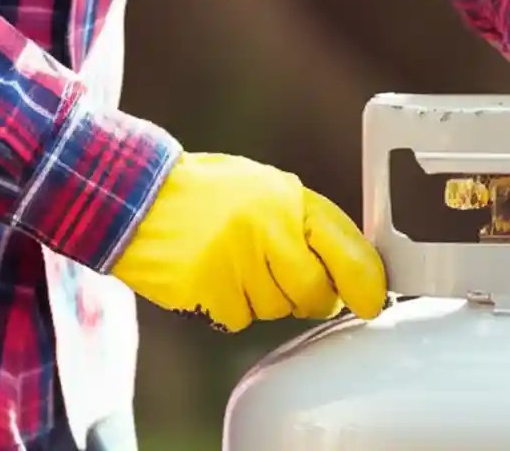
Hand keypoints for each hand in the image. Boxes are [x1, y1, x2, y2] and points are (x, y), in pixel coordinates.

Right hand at [110, 153, 385, 331]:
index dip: (365, 282)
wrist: (137, 196)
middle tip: (281, 278)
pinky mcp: (207, 288)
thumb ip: (307, 226)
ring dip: (262, 298)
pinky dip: (229, 307)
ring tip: (234, 262)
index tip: (372, 301)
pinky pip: (238, 319)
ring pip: (275, 309)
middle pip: (313, 293)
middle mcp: (268, 228)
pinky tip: (211, 276)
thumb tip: (351, 273)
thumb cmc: (209, 196)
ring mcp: (236, 260)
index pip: (346, 247)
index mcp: (289, 199)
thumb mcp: (267, 191)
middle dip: (307, 297)